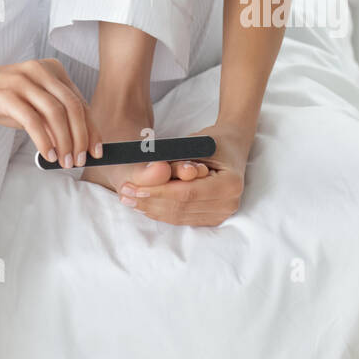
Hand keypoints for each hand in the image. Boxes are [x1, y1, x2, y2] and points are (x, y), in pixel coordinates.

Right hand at [0, 58, 105, 169]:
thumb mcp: (29, 106)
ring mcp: (24, 80)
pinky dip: (43, 140)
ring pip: (57, 113)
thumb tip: (75, 145)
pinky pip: (33, 119)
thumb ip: (50, 119)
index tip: (96, 151)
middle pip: (73, 106)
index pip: (80, 102)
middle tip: (79, 161)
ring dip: (64, 142)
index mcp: (52, 70)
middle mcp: (41, 70)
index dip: (92, 129)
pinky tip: (46, 155)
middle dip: (81, 138)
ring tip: (64, 162)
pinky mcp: (7, 93)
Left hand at [115, 121, 251, 225]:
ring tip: (130, 200)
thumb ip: (177, 159)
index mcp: (230, 184)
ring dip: (152, 209)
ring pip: (179, 216)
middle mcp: (229, 203)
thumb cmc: (213, 141)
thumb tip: (154, 171)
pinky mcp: (213, 218)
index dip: (159, 192)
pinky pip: (183, 218)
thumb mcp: (195, 143)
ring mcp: (222, 214)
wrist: (233, 146)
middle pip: (181, 207)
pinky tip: (145, 205)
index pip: (187, 193)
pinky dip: (162, 212)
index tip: (135, 188)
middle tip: (125, 194)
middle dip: (150, 202)